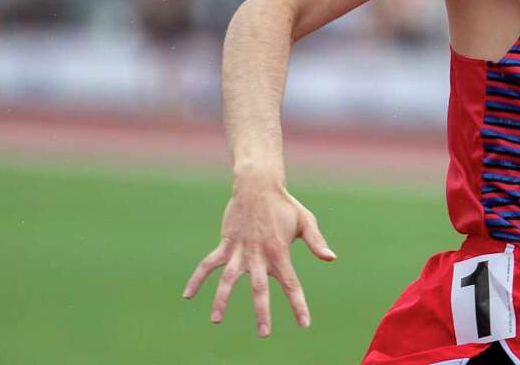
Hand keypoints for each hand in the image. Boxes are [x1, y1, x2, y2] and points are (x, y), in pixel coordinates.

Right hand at [182, 181, 335, 336]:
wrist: (258, 186)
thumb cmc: (285, 205)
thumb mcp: (306, 222)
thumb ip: (316, 242)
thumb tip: (331, 259)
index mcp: (280, 252)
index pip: (291, 284)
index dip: (298, 305)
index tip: (304, 324)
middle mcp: (259, 255)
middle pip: (259, 288)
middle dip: (262, 311)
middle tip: (263, 333)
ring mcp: (240, 250)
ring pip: (228, 279)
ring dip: (221, 300)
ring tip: (216, 320)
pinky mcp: (226, 244)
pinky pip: (208, 264)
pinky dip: (197, 279)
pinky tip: (188, 295)